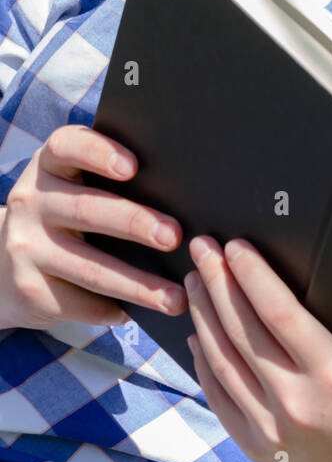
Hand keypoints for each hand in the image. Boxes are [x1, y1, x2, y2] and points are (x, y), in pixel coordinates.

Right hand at [0, 124, 187, 332]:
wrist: (7, 265)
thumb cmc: (66, 217)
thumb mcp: (75, 188)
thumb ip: (113, 182)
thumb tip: (183, 196)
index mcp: (49, 166)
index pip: (66, 147)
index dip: (98, 153)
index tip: (134, 167)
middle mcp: (30, 201)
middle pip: (86, 209)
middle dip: (135, 223)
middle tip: (175, 237)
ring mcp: (24, 248)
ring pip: (88, 268)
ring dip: (137, 285)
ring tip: (175, 298)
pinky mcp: (29, 289)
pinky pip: (78, 302)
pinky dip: (113, 310)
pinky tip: (141, 314)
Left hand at [184, 234, 331, 461]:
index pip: (279, 313)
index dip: (251, 275)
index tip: (234, 245)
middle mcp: (297, 405)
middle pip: (242, 332)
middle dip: (217, 284)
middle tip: (201, 247)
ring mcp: (272, 432)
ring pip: (223, 363)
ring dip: (204, 318)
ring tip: (193, 281)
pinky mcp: (260, 450)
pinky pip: (221, 399)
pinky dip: (204, 364)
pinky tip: (197, 334)